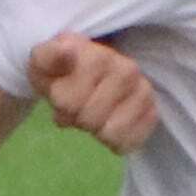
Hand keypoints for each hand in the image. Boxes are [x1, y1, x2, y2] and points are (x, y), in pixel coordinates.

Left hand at [31, 34, 158, 153]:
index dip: (60, 104)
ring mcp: (143, 90)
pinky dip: (113, 142)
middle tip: (77, 105)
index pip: (69, 102)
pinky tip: (108, 126)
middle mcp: (128, 69)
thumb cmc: (61, 72)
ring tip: (92, 114)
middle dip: (77, 118)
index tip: (59, 91)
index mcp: (99, 55)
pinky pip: (130, 142)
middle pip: (90, 120)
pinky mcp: (151, 112)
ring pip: (111, 134)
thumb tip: (68, 52)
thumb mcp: (43, 62)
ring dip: (95, 131)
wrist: (84, 75)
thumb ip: (49, 57)